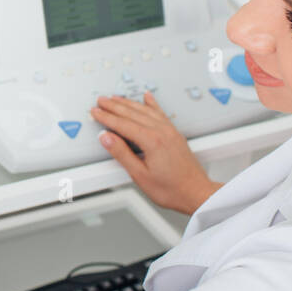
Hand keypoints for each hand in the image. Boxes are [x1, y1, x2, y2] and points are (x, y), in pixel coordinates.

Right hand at [89, 92, 218, 214]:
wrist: (196, 193)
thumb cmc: (172, 189)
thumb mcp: (140, 175)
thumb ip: (122, 154)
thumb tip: (106, 138)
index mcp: (152, 141)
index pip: (123, 124)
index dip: (106, 117)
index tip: (96, 112)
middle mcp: (162, 131)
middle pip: (132, 113)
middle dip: (114, 106)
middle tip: (101, 101)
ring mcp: (170, 131)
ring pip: (145, 110)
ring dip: (128, 103)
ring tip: (116, 98)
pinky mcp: (175, 133)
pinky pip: (161, 112)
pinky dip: (152, 103)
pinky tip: (147, 97)